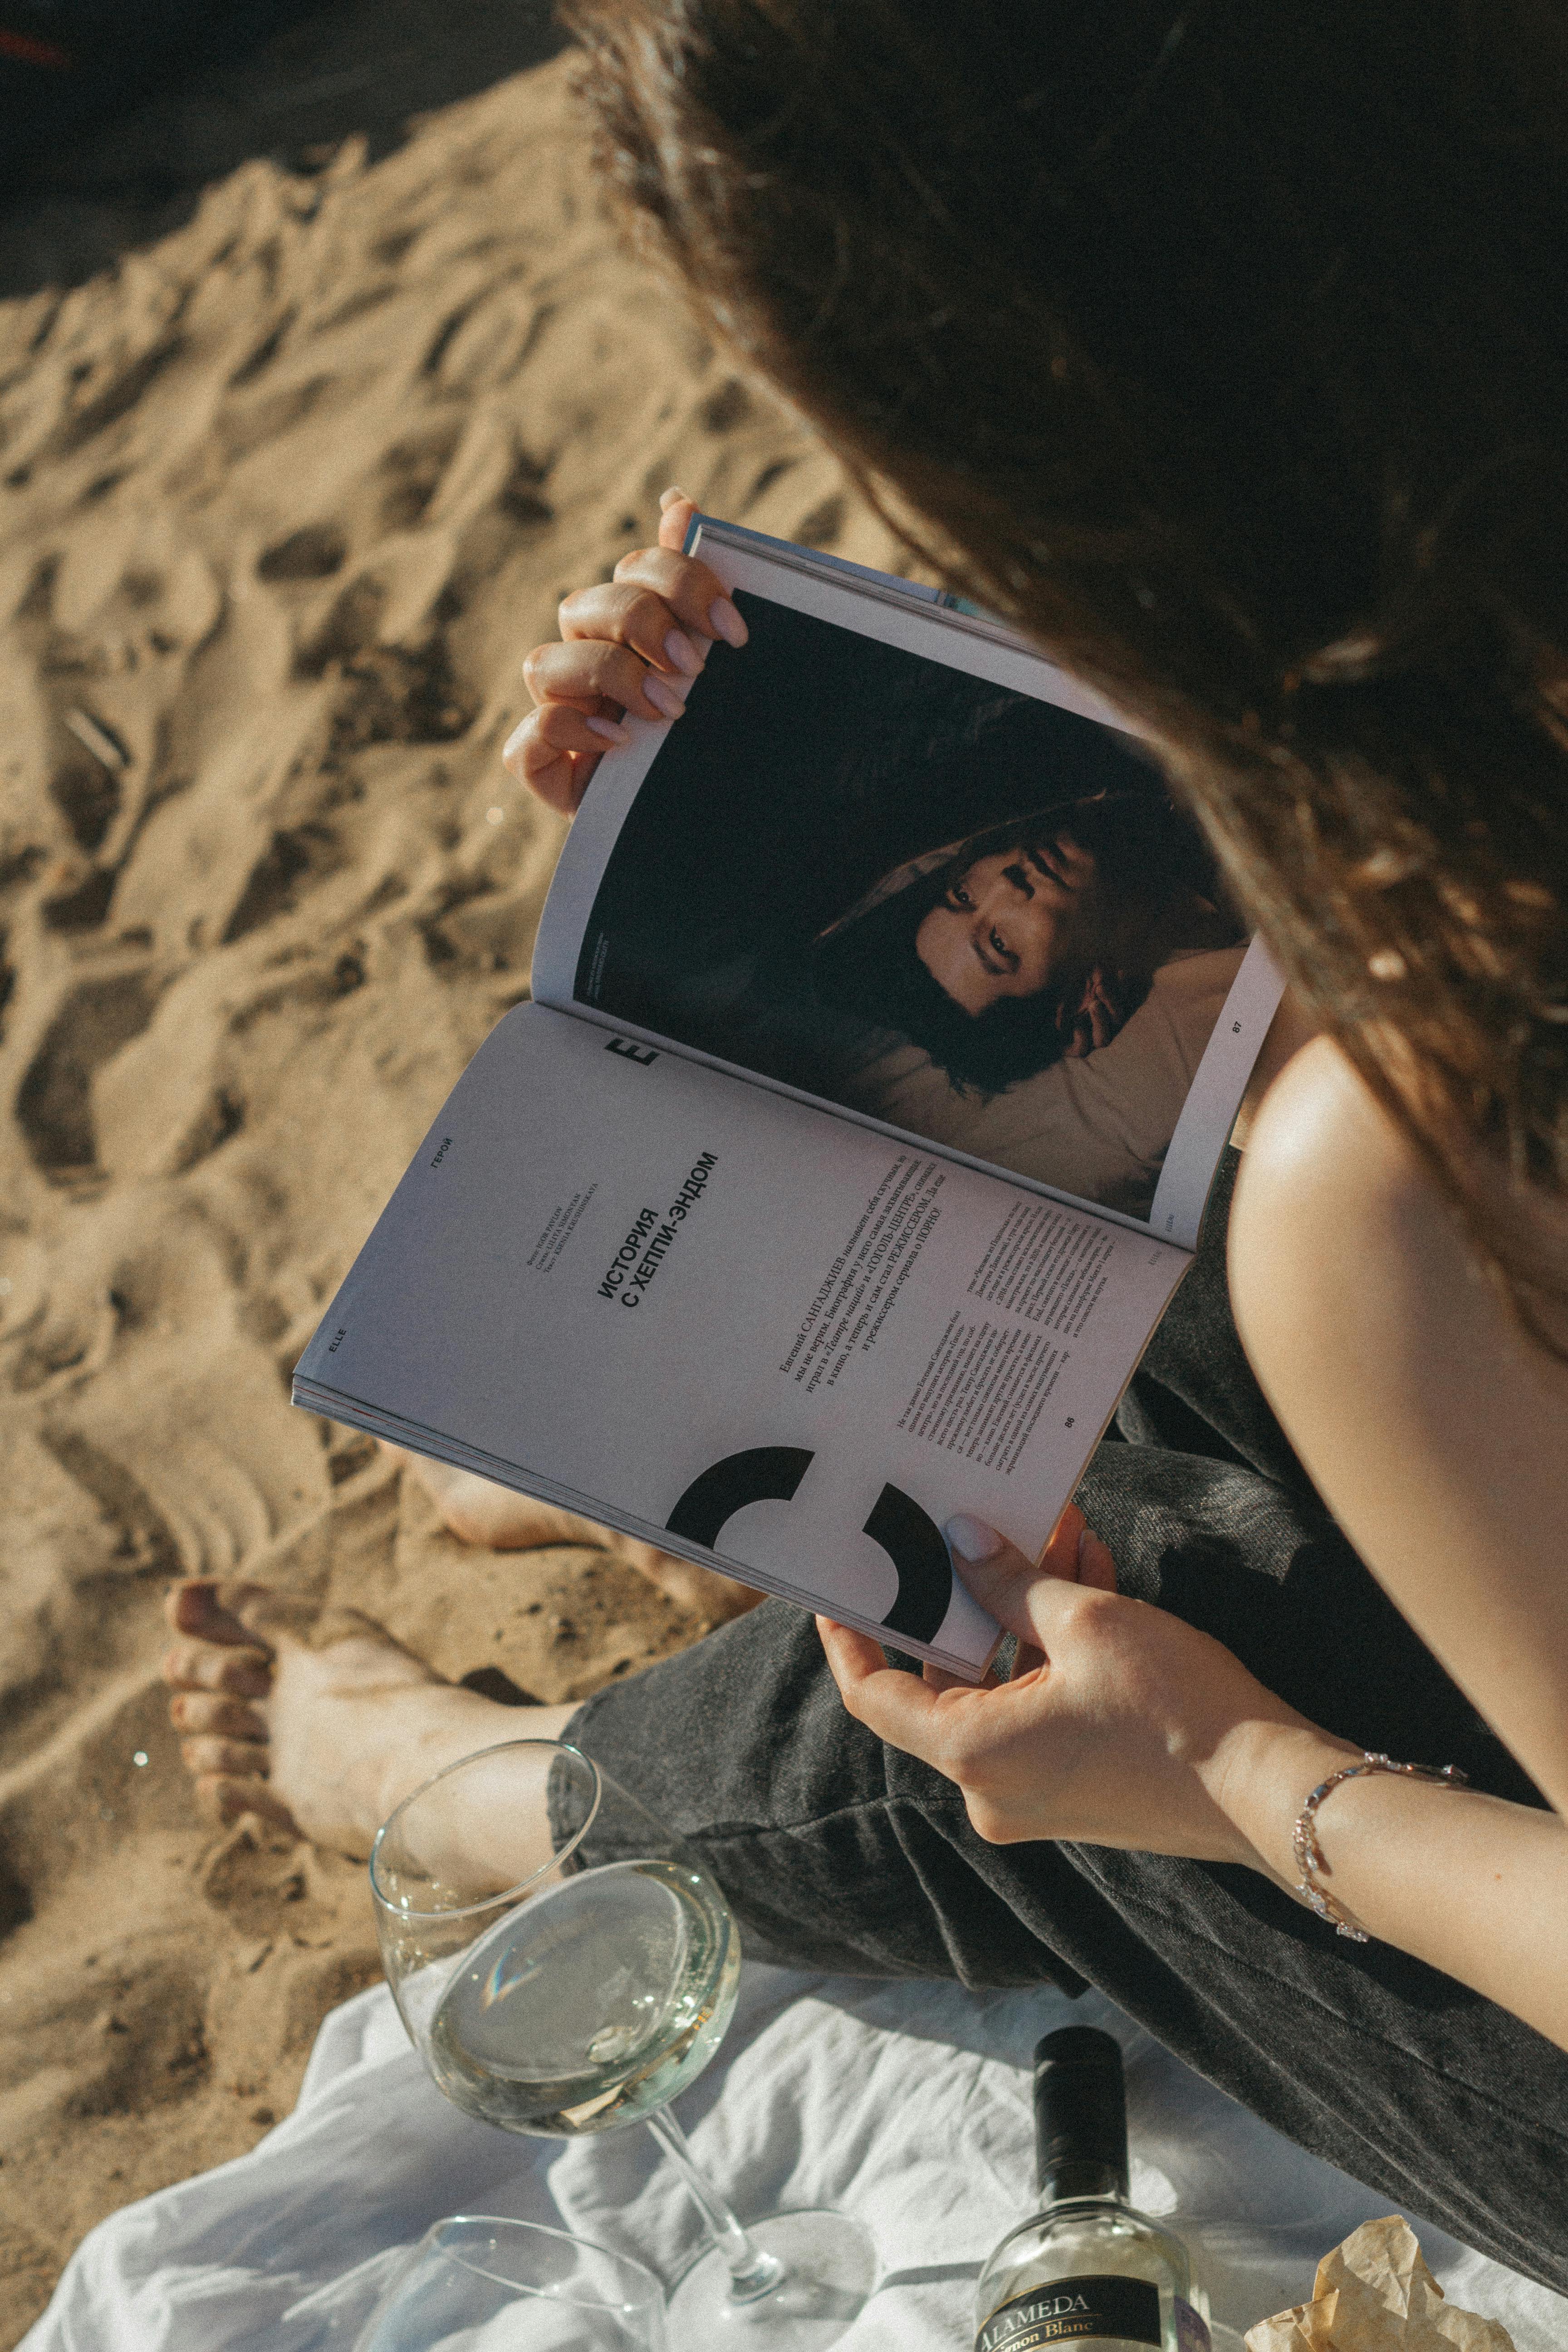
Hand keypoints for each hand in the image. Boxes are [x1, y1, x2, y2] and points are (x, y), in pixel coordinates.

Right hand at [502, 487, 748, 815]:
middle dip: (644, 624)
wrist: (720, 832)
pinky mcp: (545, 767)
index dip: (679, 580)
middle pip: (587, 604)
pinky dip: (572, 731)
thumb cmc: (720, 746)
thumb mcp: (727, 673)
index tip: (734, 629)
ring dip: (610, 675)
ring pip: (547, 662)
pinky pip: (531, 736)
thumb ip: (700, 591)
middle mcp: (590, 661)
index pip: (635, 570)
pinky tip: (622, 743)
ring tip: (668, 711)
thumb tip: (680, 503)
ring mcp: (561, 713)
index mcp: (633, 627)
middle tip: (696, 666)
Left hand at [818, 1504, 1325, 1867]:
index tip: (843, 1587)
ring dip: (1028, 1606)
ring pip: (1006, 1679)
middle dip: (972, 1592)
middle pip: (949, 1676)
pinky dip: (1057, 1646)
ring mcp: (1036, 1790)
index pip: (877, 1696)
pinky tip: (1089, 1571)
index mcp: (974, 1754)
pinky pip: (1044, 1701)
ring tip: (1057, 1531)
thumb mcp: (1089, 1624)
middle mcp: (993, 1786)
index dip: (852, 1639)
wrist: (1269, 1789)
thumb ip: (1013, 1582)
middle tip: (978, 1524)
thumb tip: (964, 1543)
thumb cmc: (1177, 1711)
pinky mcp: (1078, 1782)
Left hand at [1057, 967, 1129, 1057]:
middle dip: (1113, 1003)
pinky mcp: (1069, 1049)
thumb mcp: (1068, 978)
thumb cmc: (1051, 991)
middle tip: (1100, 988)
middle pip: (1117, 1019)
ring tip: (1093, 1005)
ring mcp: (1085, 1038)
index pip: (1120, 1001)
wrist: (1026, 1013)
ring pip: (1103, 1039)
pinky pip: (1082, 1050)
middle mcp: (1097, 1025)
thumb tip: (1102, 967)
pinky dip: (1082, 1039)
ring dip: (1101, 1021)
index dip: (1124, 988)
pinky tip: (1077, 1027)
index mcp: (1101, 1008)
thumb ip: (1086, 974)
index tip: (1120, 972)